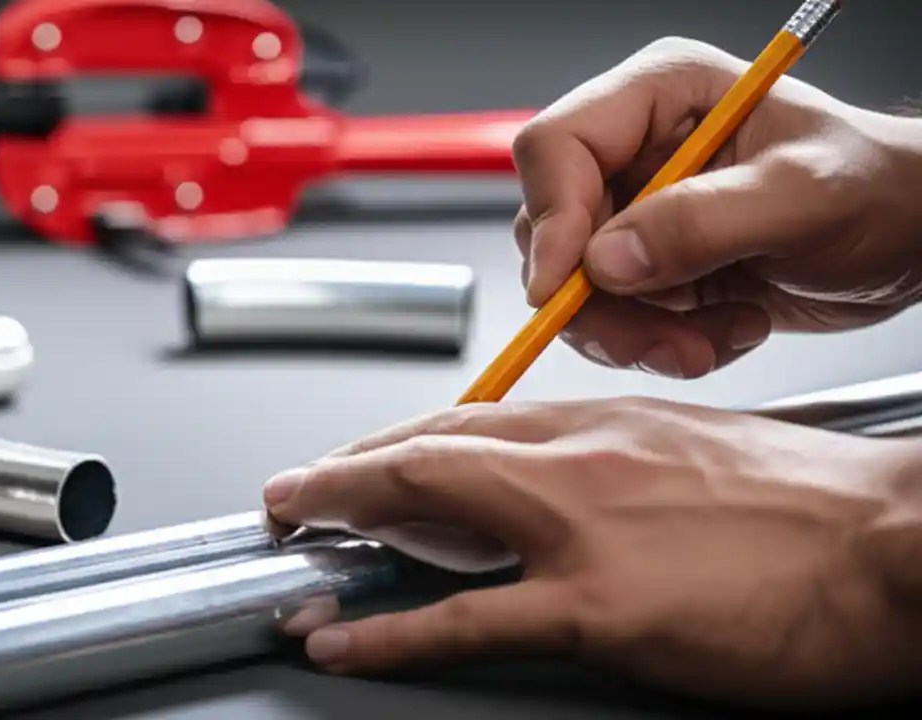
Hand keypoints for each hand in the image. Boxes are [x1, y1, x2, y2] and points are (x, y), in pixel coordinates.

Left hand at [262, 400, 921, 709]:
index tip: (360, 459)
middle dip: (348, 467)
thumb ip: (622, 463)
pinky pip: (466, 620)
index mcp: (610, 422)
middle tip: (296, 489)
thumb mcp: (703, 456)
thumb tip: (569, 490)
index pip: (473, 421)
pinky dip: (389, 632)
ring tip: (290, 536)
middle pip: (431, 447)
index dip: (398, 441)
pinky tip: (343, 641)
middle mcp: (581, 457)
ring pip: (427, 502)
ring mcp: (582, 530)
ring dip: (342, 515)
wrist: (900, 545)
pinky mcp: (601, 608)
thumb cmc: (820, 507)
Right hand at [512, 37, 921, 378]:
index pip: (555, 147)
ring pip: (575, 289)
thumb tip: (607, 260)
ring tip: (712, 339)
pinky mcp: (647, 267)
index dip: (550, 218)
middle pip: (551, 232)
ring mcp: (635, 214)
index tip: (565, 286)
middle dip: (599, 302)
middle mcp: (633, 151)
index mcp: (659, 97)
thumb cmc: (877, 189)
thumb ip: (703, 222)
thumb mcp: (804, 196)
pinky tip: (726, 329)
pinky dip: (662, 344)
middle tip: (661, 341)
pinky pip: (612, 321)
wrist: (907, 239)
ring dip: (637, 334)